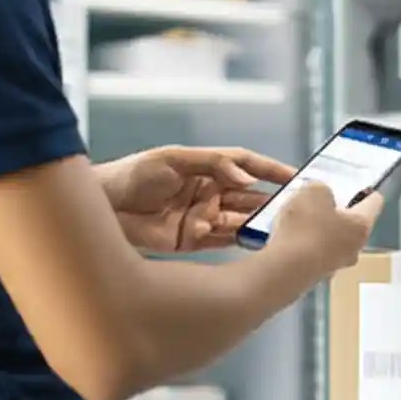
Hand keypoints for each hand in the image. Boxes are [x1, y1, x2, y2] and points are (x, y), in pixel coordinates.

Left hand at [96, 145, 294, 252]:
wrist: (102, 207)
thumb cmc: (133, 175)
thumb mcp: (172, 159)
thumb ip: (212, 164)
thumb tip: (245, 176)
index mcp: (207, 168)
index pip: (248, 165)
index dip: (272, 170)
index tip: (297, 176)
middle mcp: (210, 192)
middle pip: (250, 195)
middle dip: (272, 200)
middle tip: (295, 208)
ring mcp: (204, 216)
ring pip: (240, 219)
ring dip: (257, 222)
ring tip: (276, 227)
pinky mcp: (193, 240)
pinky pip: (223, 240)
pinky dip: (234, 239)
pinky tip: (239, 236)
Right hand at [267, 182, 383, 275]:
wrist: (284, 270)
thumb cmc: (306, 227)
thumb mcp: (313, 192)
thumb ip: (323, 190)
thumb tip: (324, 198)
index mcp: (362, 225)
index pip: (375, 202)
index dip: (365, 190)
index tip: (351, 185)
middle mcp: (355, 248)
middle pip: (353, 224)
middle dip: (338, 211)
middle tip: (319, 201)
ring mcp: (336, 266)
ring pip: (333, 240)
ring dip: (320, 229)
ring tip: (298, 218)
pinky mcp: (316, 276)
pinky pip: (315, 253)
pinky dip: (305, 244)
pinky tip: (288, 237)